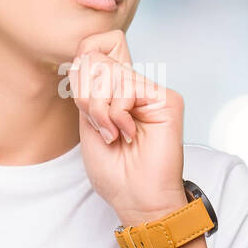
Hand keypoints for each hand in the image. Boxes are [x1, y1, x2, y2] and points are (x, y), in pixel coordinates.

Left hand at [63, 30, 187, 226]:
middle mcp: (136, 85)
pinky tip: (127, 134)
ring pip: (109, 71)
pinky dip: (116, 115)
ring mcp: (152, 91)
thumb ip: (88, 87)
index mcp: (116, 89)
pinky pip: (126, 87)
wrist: (137, 200)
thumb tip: (87, 53)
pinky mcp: (167, 99)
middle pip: (96, 57)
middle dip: (85, 94)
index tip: (81, 102)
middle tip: (99, 125)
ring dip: (99, 108)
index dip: (80, 67)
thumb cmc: (115, 171)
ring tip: (111, 133)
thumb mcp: (87, 122)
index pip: (95, 47)